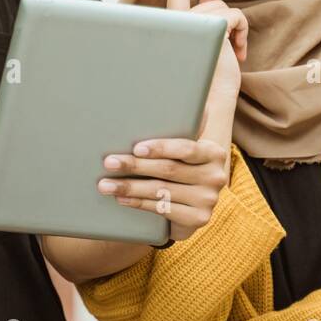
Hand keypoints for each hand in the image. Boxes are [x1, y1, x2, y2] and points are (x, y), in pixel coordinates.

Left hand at [98, 135, 228, 242]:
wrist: (193, 207)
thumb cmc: (182, 169)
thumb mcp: (185, 151)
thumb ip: (179, 130)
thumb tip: (155, 102)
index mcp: (213, 153)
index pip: (186, 148)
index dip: (160, 148)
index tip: (136, 148)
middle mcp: (215, 176)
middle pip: (168, 169)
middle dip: (135, 165)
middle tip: (109, 163)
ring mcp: (208, 200)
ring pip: (161, 190)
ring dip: (129, 187)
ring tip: (106, 185)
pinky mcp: (198, 219)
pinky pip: (162, 209)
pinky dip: (138, 203)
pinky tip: (122, 199)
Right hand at [167, 0, 246, 145]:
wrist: (212, 101)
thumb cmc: (206, 76)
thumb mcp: (199, 39)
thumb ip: (197, 14)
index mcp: (168, 25)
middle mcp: (175, 22)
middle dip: (218, 6)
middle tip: (225, 33)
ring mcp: (192, 25)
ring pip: (220, 5)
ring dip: (233, 23)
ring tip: (233, 47)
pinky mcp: (211, 31)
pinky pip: (235, 15)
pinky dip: (243, 30)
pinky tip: (240, 52)